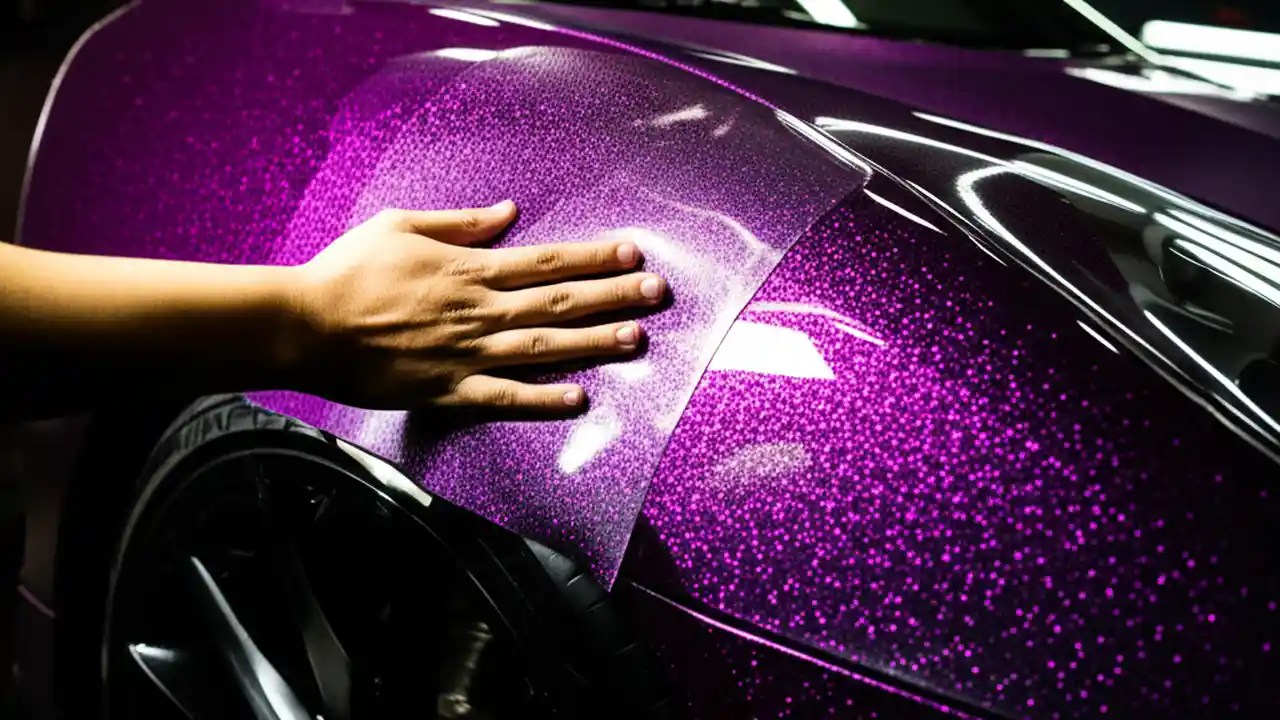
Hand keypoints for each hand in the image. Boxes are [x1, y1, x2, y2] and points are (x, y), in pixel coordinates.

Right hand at [286, 201, 665, 411]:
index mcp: (468, 268)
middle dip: (612, 295)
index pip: (545, 260)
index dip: (592, 257)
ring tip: (636, 340)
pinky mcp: (447, 390)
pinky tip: (579, 399)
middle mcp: (477, 310)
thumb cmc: (347, 271)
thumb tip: (509, 212)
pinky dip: (542, 399)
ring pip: (543, 346)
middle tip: (657, 293)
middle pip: (557, 301)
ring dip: (593, 343)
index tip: (633, 253)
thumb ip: (460, 221)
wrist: (302, 324)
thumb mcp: (401, 225)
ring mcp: (465, 352)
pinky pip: (503, 396)